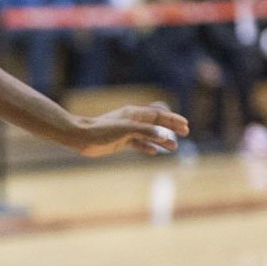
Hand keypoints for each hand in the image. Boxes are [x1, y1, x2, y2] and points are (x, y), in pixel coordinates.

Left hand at [72, 104, 189, 156]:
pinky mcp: (120, 141)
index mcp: (135, 114)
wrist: (81, 137)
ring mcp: (126, 131)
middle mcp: (132, 121)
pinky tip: (155, 152)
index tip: (185, 125)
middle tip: (185, 134)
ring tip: (174, 147)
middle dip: (171, 128)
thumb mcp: (127, 129)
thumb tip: (165, 135)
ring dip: (162, 140)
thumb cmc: (102, 130)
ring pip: (149, 135)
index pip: (159, 115)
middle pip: (156, 123)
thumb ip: (147, 131)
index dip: (173, 119)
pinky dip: (147, 146)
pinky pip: (138, 143)